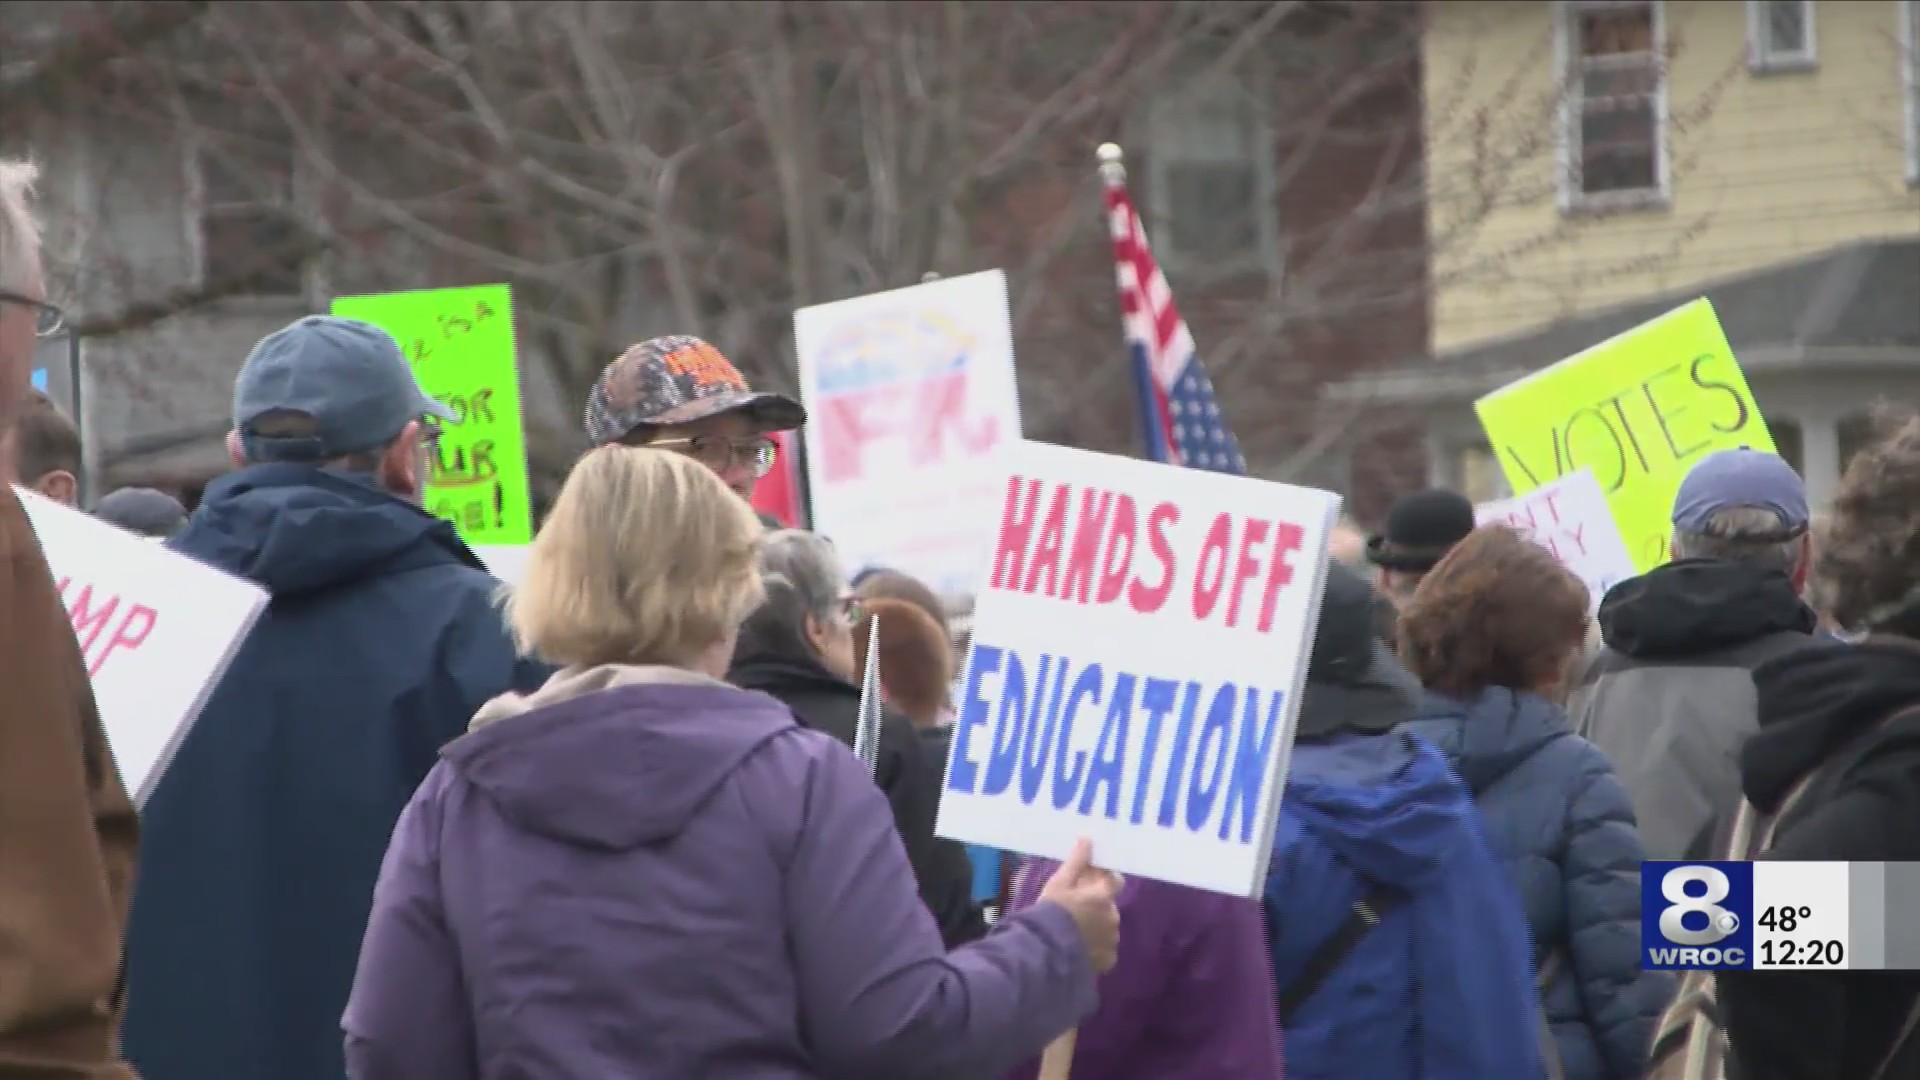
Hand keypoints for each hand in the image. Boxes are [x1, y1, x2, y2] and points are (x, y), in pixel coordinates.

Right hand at [1038, 838, 1122, 973]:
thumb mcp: (1059, 883)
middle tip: (1074, 909)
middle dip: (1096, 905)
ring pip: (1107, 928)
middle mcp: (1113, 917)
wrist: (1045, 951)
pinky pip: (1105, 949)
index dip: (1105, 880)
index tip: (1090, 882)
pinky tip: (1078, 948)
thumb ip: (1077, 861)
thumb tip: (1087, 838)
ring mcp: (1112, 940)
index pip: (1116, 881)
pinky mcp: (1108, 961)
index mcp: (1103, 897)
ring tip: (1073, 932)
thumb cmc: (1052, 912)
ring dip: (1096, 927)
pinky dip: (1096, 948)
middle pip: (1109, 906)